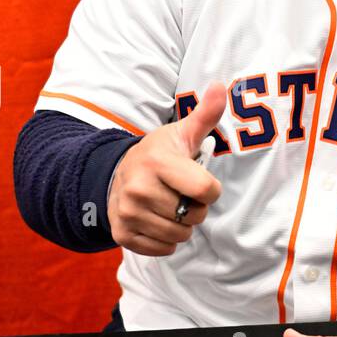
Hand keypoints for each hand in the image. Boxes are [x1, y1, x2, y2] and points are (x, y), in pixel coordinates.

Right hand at [108, 82, 225, 256]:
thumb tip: (219, 86)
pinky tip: (157, 220)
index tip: (196, 180)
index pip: (207, 192)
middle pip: (194, 216)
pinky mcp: (123, 234)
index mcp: (158, 162)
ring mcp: (128, 213)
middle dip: (194, 208)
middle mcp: (139, 188)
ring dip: (181, 226)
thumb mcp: (182, 134)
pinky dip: (165, 241)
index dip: (209, 189)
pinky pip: (162, 250)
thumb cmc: (160, 155)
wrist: (117, 174)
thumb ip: (205, 114)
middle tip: (180, 194)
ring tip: (169, 206)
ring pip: (180, 236)